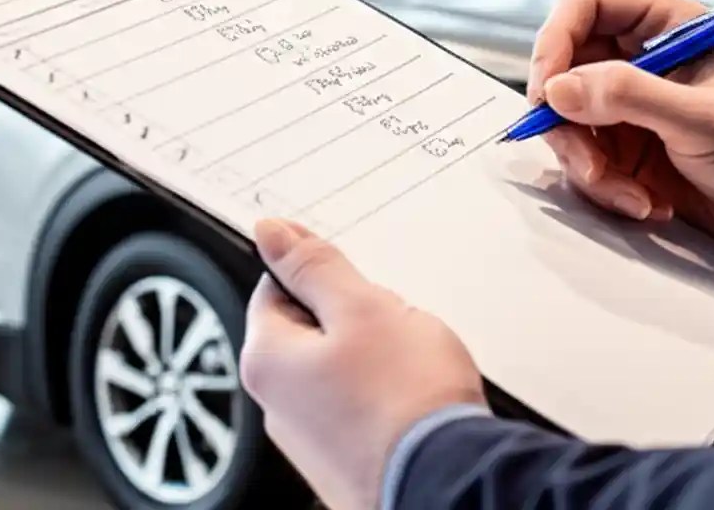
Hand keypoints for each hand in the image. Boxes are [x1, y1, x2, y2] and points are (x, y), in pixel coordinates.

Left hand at [240, 219, 486, 509]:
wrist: (446, 479)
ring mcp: (309, 440)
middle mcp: (277, 406)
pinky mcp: (342, 461)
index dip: (321, 275)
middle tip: (392, 328)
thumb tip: (272, 233)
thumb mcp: (363, 308)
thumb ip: (315, 267)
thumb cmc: (407, 399)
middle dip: (355, 319)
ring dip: (375, 358)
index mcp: (267, 360)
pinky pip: (359, 408)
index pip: (276, 288)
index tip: (355, 281)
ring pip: (339, 369)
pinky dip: (386, 397)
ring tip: (410, 368)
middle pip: (311, 330)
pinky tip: (413, 401)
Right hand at [528, 0, 713, 259]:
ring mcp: (621, 109)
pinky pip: (579, 164)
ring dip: (587, 166)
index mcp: (661, 25)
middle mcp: (634, 61)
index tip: (550, 90)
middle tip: (587, 159)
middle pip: (560, 69)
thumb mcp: (698, 119)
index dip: (555, 42)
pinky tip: (646, 203)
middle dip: (567, 122)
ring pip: (563, 124)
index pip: (583, 9)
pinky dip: (604, 189)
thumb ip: (629, 96)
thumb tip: (560, 89)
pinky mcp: (616, 152)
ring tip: (631, 192)